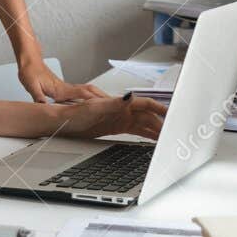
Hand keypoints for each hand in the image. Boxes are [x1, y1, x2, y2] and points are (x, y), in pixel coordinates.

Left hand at [18, 55, 108, 102]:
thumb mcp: (31, 86)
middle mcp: (66, 88)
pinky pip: (81, 93)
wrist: (29, 61)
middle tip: (115, 103)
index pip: (82, 94)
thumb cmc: (30, 71)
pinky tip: (91, 102)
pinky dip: (90, 96)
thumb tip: (44, 108)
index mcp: (61, 89)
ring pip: (87, 91)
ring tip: (109, 104)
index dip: (94, 99)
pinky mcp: (63, 88)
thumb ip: (38, 97)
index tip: (105, 103)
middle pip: (90, 91)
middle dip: (103, 97)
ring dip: (99, 96)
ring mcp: (66, 88)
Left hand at [52, 96, 166, 140]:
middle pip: (147, 115)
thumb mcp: (95, 108)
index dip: (159, 108)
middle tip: (174, 131)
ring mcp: (120, 119)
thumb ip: (114, 103)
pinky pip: (136, 131)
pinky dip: (146, 135)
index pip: (145, 104)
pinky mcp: (117, 127)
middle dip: (161, 122)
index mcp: (120, 103)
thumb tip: (130, 97)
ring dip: (156, 130)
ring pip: (144, 124)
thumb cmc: (76, 113)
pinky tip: (153, 139)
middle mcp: (122, 110)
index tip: (172, 113)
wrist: (63, 123)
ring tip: (168, 138)